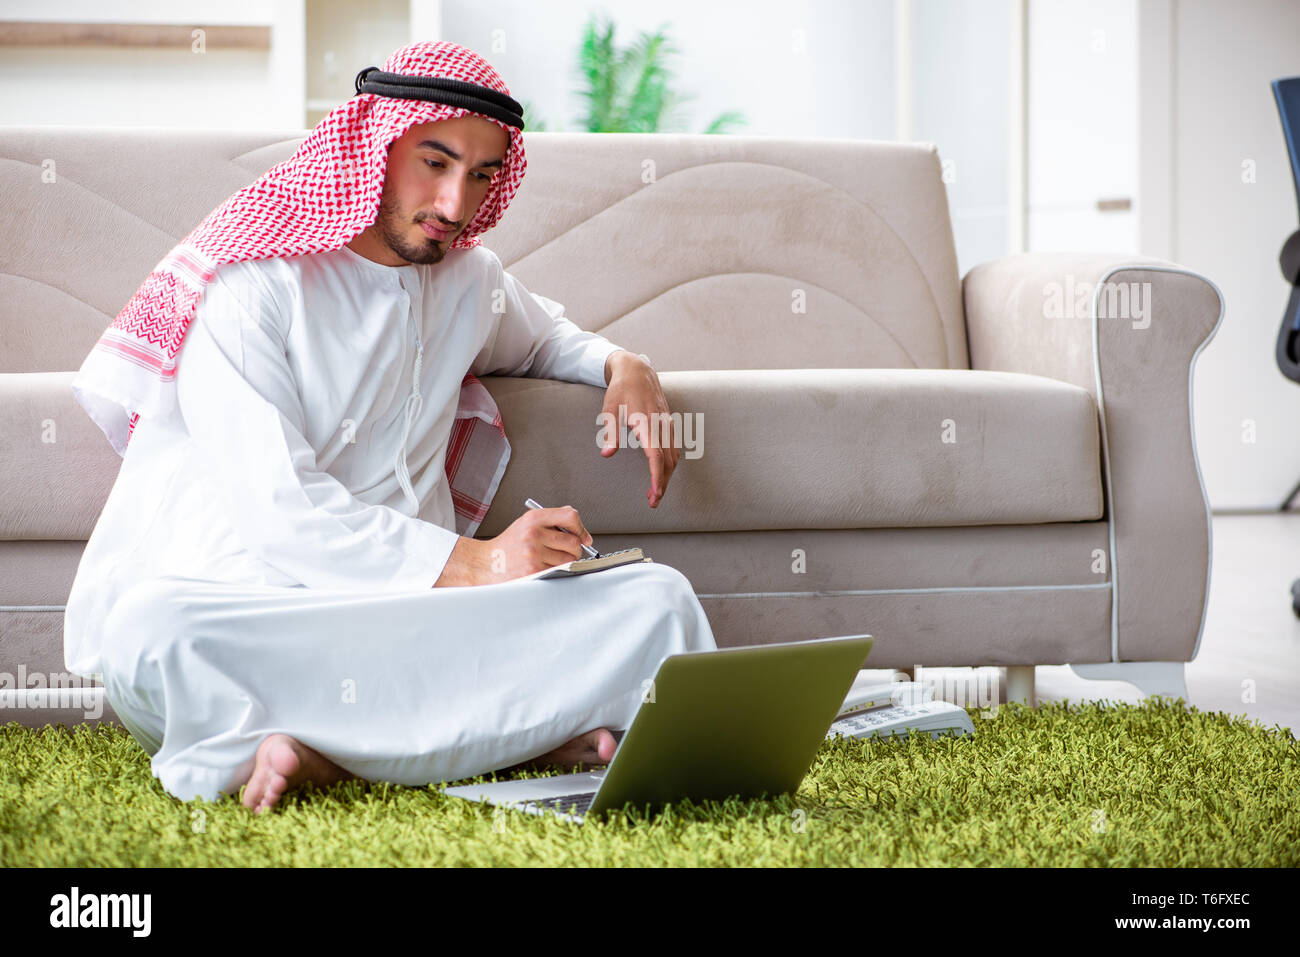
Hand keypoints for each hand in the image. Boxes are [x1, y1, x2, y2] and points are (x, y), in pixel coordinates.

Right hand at [434, 506, 592, 585]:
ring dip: (566, 562)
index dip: (581, 528)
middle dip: (575, 549)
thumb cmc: (508, 545)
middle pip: (574, 542)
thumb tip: (578, 526)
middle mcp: (533, 534)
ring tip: (552, 561)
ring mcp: (533, 554)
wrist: (486, 564)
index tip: (583, 537)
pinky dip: (558, 572)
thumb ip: (552, 519)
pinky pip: (559, 572)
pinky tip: (546, 568)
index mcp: (533, 519)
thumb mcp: (526, 523)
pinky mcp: (534, 571)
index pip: (570, 516)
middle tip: (567, 552)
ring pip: (569, 559)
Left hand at [600, 351, 677, 507]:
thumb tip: (607, 454)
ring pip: (673, 456)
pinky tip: (661, 473)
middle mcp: (661, 425)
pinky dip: (669, 464)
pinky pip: (674, 448)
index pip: (656, 456)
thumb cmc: (621, 390)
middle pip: (668, 461)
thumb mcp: (609, 409)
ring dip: (667, 476)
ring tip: (654, 492)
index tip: (655, 494)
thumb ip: (610, 432)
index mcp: (647, 423)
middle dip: (663, 484)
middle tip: (653, 502)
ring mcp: (668, 424)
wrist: (637, 370)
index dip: (657, 477)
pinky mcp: (669, 423)